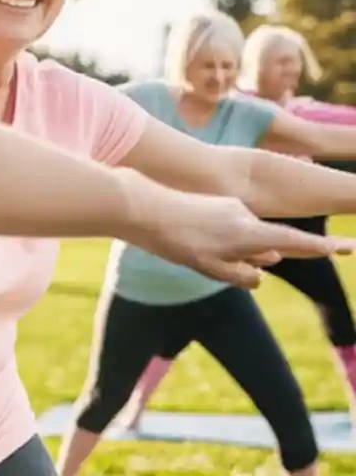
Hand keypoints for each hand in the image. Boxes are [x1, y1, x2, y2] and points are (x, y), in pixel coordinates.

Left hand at [122, 172, 352, 287]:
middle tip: (275, 252)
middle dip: (274, 253)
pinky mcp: (220, 204)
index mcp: (247, 233)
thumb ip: (241, 273)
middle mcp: (245, 217)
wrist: (144, 208)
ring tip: (194, 249)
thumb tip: (264, 270)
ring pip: (248, 238)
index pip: (293, 241)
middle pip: (271, 242)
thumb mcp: (209, 267)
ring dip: (237, 252)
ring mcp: (233, 208)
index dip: (321, 247)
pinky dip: (224, 241)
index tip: (347, 246)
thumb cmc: (176, 242)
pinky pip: (233, 229)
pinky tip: (193, 241)